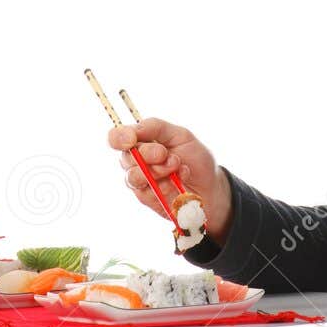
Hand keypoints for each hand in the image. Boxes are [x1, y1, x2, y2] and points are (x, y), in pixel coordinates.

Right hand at [106, 117, 232, 239]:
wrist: (210, 185)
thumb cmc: (195, 158)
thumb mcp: (180, 135)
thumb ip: (155, 128)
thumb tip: (133, 130)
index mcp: (140, 141)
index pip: (116, 137)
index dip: (119, 138)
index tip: (131, 140)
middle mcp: (135, 161)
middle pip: (126, 157)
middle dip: (148, 154)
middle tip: (166, 154)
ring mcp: (140, 181)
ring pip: (133, 176)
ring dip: (157, 171)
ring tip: (177, 167)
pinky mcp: (146, 199)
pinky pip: (146, 193)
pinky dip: (165, 186)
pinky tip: (178, 182)